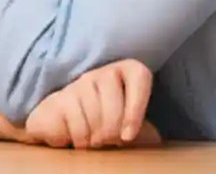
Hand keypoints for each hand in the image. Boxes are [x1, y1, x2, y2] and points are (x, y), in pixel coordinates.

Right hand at [24, 59, 158, 148]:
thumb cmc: (106, 123)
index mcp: (127, 73)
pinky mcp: (61, 97)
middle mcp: (103, 73)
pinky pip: (77, 122)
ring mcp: (80, 83)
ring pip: (95, 114)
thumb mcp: (130, 125)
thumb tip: (154, 139)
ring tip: (96, 141)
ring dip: (96, 137)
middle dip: (113, 130)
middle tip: (111, 142)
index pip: (139, 76)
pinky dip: (81, 139)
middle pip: (114, 104)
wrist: (67, 122)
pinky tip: (81, 140)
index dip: (136, 108)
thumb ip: (145, 129)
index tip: (129, 136)